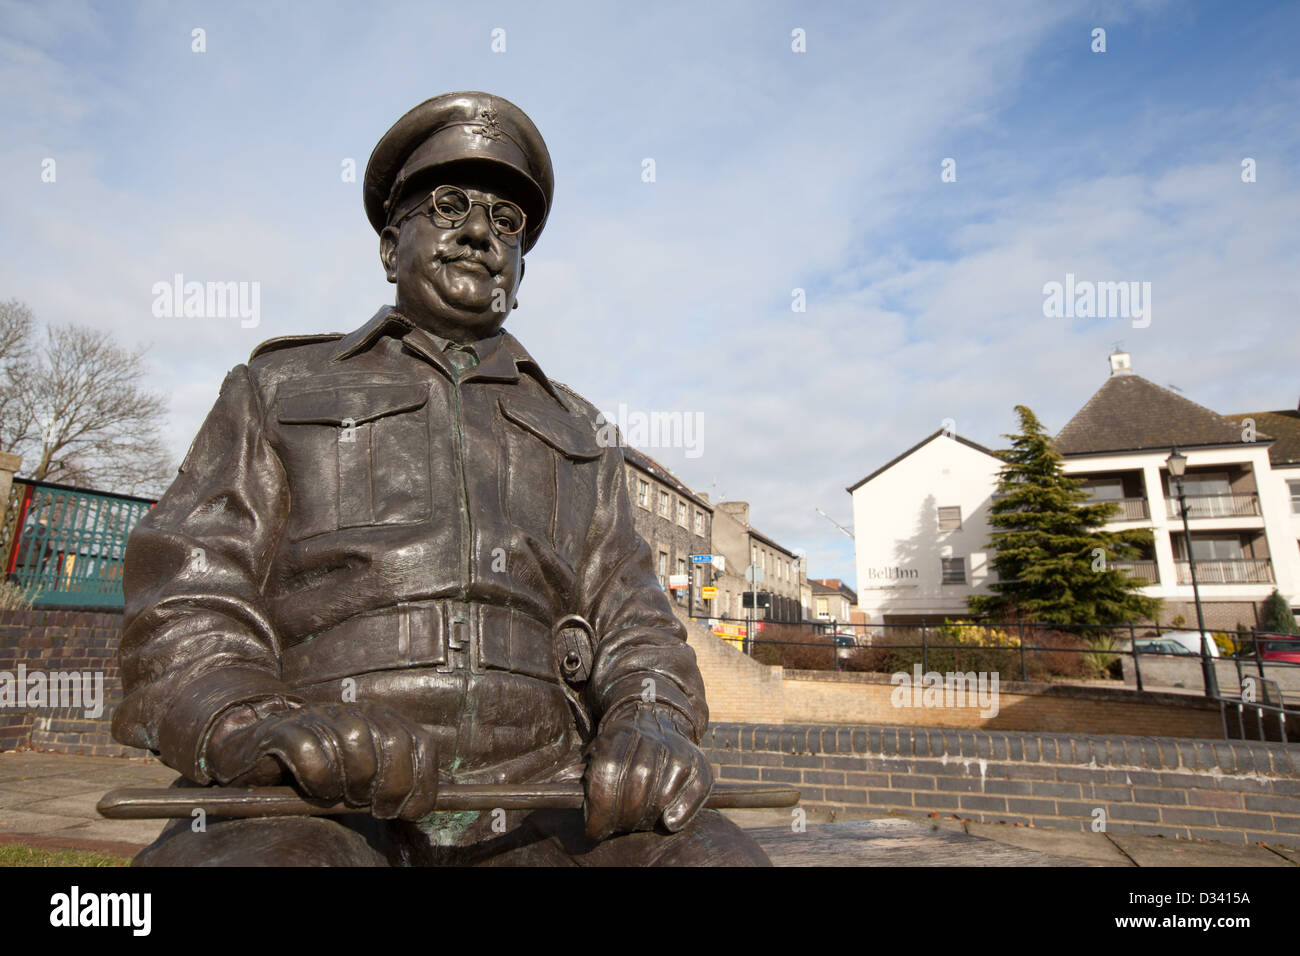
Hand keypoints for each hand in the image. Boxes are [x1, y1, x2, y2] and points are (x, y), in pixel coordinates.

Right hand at [205, 700, 439, 819]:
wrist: (251, 753)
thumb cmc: (315, 773)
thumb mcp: (359, 780)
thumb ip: (388, 786)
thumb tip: (419, 807)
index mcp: (380, 720)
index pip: (419, 744)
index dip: (422, 782)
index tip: (408, 813)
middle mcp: (353, 713)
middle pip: (392, 742)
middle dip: (390, 785)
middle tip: (373, 809)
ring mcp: (318, 718)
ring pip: (354, 743)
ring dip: (352, 781)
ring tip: (341, 798)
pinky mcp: (284, 731)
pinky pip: (310, 751)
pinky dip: (317, 778)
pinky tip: (314, 790)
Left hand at [582, 702, 711, 841]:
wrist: (658, 719)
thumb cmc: (622, 747)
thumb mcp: (597, 750)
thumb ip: (580, 772)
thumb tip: (556, 785)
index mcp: (621, 732)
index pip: (607, 772)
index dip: (598, 807)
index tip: (592, 829)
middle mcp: (652, 738)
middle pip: (635, 786)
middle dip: (621, 816)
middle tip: (614, 829)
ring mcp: (678, 750)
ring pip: (661, 793)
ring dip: (646, 817)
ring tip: (635, 823)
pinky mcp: (700, 764)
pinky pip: (692, 794)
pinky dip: (680, 811)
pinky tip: (667, 822)